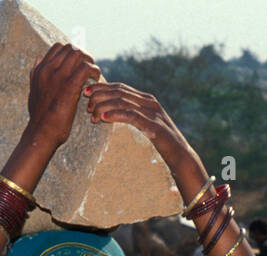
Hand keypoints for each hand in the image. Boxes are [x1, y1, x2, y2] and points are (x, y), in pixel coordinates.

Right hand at [26, 43, 100, 148]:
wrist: (41, 133)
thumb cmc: (38, 117)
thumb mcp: (33, 91)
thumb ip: (35, 74)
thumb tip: (38, 59)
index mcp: (40, 71)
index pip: (58, 47)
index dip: (71, 53)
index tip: (78, 64)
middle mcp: (48, 70)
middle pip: (70, 48)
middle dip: (83, 55)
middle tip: (88, 67)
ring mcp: (58, 77)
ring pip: (78, 54)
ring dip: (89, 61)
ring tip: (93, 73)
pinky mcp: (69, 86)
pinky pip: (86, 67)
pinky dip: (94, 70)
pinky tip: (95, 79)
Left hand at [82, 82, 196, 173]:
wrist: (180, 157)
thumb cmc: (159, 144)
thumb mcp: (142, 126)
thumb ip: (130, 117)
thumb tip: (107, 115)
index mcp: (146, 100)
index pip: (120, 87)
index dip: (102, 88)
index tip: (86, 92)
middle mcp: (149, 103)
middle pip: (119, 91)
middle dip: (100, 95)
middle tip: (86, 103)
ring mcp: (152, 113)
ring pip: (123, 102)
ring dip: (104, 106)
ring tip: (92, 114)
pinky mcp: (153, 125)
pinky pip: (131, 116)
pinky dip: (115, 115)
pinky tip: (103, 118)